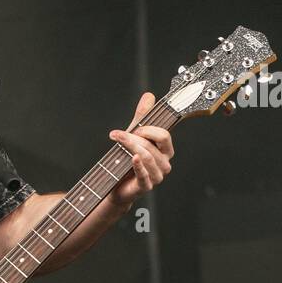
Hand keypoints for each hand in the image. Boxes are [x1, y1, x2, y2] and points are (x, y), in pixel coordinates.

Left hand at [109, 92, 173, 206]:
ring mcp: (157, 176)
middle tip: (117, 135)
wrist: (116, 186)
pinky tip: (132, 158)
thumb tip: (149, 96)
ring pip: (146, 157)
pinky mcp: (146, 186)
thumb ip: (142, 117)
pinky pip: (144, 175)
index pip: (164, 136)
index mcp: (165, 151)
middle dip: (133, 137)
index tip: (135, 127)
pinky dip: (138, 165)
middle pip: (152, 145)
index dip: (148, 129)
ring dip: (129, 147)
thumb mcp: (133, 136)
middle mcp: (164, 164)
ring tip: (116, 143)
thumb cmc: (127, 161)